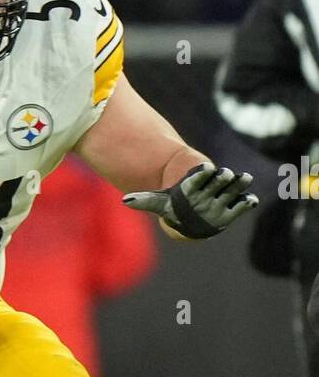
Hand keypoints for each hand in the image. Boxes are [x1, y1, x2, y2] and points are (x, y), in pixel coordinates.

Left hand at [123, 162, 258, 238]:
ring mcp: (221, 197)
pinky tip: (251, 201)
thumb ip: (145, 200)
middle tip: (226, 172)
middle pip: (216, 181)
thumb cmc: (174, 204)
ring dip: (239, 183)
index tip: (204, 166)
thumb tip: (125, 199)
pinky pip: (240, 205)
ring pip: (231, 188)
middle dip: (221, 177)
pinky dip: (247, 203)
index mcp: (192, 185)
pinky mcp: (231, 208)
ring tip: (245, 178)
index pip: (196, 177)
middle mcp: (209, 189)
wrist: (189, 210)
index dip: (200, 173)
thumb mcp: (160, 203)